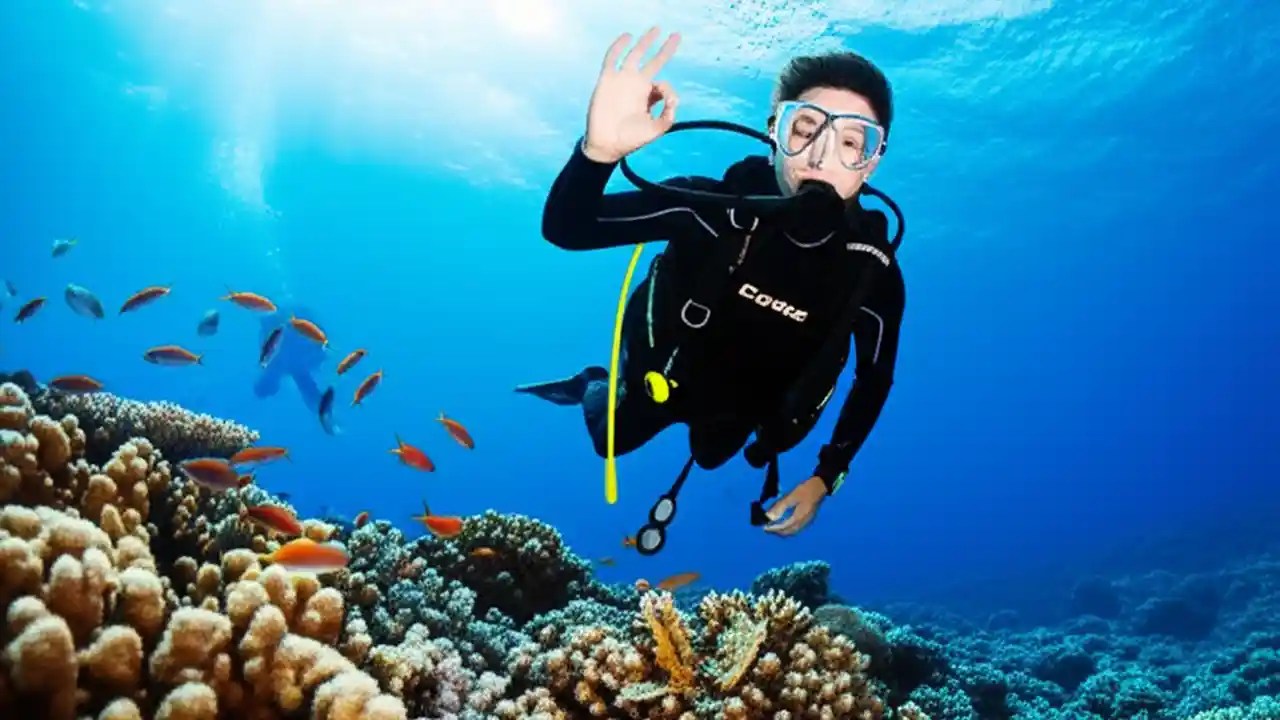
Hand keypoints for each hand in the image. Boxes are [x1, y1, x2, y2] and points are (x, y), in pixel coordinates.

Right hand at [582, 27, 681, 163]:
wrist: (606, 144)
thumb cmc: (630, 140)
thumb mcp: (655, 131)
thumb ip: (668, 117)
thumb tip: (674, 100)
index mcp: (648, 97)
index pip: (663, 84)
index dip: (668, 89)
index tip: (669, 100)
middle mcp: (637, 85)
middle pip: (654, 61)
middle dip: (665, 49)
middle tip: (676, 36)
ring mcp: (622, 80)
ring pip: (635, 54)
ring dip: (646, 42)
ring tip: (656, 29)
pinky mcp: (607, 79)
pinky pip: (613, 58)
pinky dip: (619, 46)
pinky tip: (628, 37)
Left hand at [763, 476, 827, 535]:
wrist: (820, 486)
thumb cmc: (805, 490)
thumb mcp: (790, 497)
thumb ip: (779, 507)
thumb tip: (768, 517)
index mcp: (799, 518)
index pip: (783, 528)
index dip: (773, 529)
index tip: (764, 527)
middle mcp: (803, 523)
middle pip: (788, 532)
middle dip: (777, 532)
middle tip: (767, 528)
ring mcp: (807, 522)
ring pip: (792, 531)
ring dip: (783, 530)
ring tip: (774, 526)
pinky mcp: (808, 519)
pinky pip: (796, 528)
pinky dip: (788, 528)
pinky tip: (784, 522)